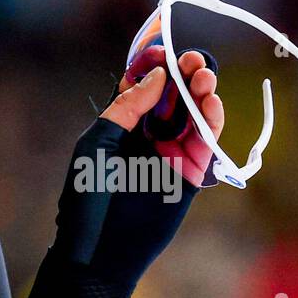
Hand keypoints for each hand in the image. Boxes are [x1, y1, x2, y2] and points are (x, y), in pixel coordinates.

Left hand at [101, 45, 224, 186]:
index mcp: (120, 125)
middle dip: (184, 75)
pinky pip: (205, 144)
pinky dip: (211, 122)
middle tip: (194, 59)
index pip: (141, 86)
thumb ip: (126, 109)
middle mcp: (147, 136)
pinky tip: (210, 103)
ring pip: (192, 116)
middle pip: (172, 97)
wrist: (99, 248)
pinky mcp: (189, 175)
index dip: (154, 66)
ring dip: (202, 93)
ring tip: (205, 76)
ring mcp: (170, 154)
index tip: (164, 50)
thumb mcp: (97, 142)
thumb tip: (156, 77)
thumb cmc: (87, 195)